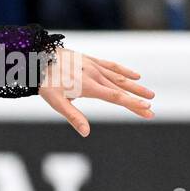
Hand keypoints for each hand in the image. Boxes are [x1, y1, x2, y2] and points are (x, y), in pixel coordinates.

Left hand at [38, 47, 153, 136]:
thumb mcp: (56, 103)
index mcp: (88, 87)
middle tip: (151, 110)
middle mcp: (95, 76)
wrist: (39, 57)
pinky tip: (135, 76)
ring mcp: (94, 66)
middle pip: (121, 90)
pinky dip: (124, 71)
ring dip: (135, 87)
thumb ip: (73, 117)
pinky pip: (112, 66)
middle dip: (137, 100)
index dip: (132, 104)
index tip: (147, 110)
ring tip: (150, 94)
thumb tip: (86, 133)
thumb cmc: (46, 82)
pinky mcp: (91, 60)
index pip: (115, 98)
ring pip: (120, 78)